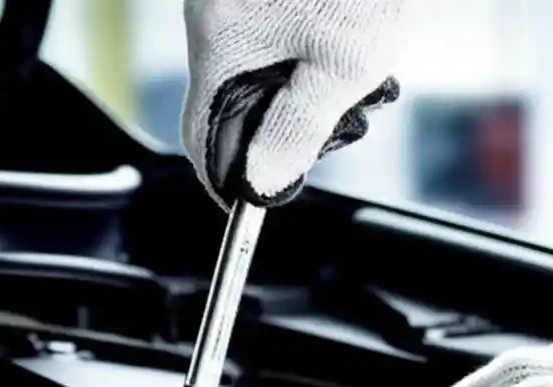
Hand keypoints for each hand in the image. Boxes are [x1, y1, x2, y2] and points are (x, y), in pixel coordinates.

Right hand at [181, 0, 408, 209]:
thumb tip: (261, 182)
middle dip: (278, 123)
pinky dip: (304, 50)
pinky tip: (346, 34)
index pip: (200, 138)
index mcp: (221, 39)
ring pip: (252, 69)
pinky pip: (267, 35)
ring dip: (297, 85)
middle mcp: (213, 13)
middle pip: (229, 102)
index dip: (226, 178)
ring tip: (352, 66)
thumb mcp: (344, 64)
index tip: (254, 200)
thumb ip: (298, 128)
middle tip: (334, 120)